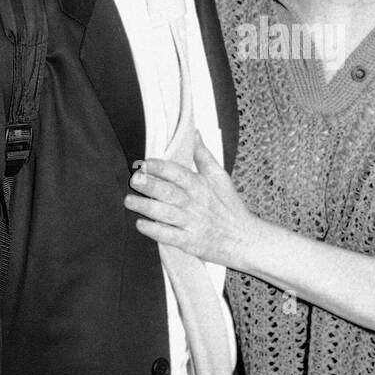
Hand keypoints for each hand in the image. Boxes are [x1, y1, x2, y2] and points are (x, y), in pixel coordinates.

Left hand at [124, 132, 254, 267]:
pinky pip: (170, 236)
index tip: (144, 163)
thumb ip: (203, 155)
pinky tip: (141, 225)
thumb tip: (194, 132)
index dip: (160, 167)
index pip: (178, 173)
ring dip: (146, 207)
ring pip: (166, 213)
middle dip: (150, 185)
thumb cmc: (230, 206)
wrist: (244, 239)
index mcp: (201, 185)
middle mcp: (196, 203)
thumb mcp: (220, 177)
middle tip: (134, 180)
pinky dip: (155, 231)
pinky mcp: (191, 242)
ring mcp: (193, 224)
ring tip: (129, 201)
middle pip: (169, 192)